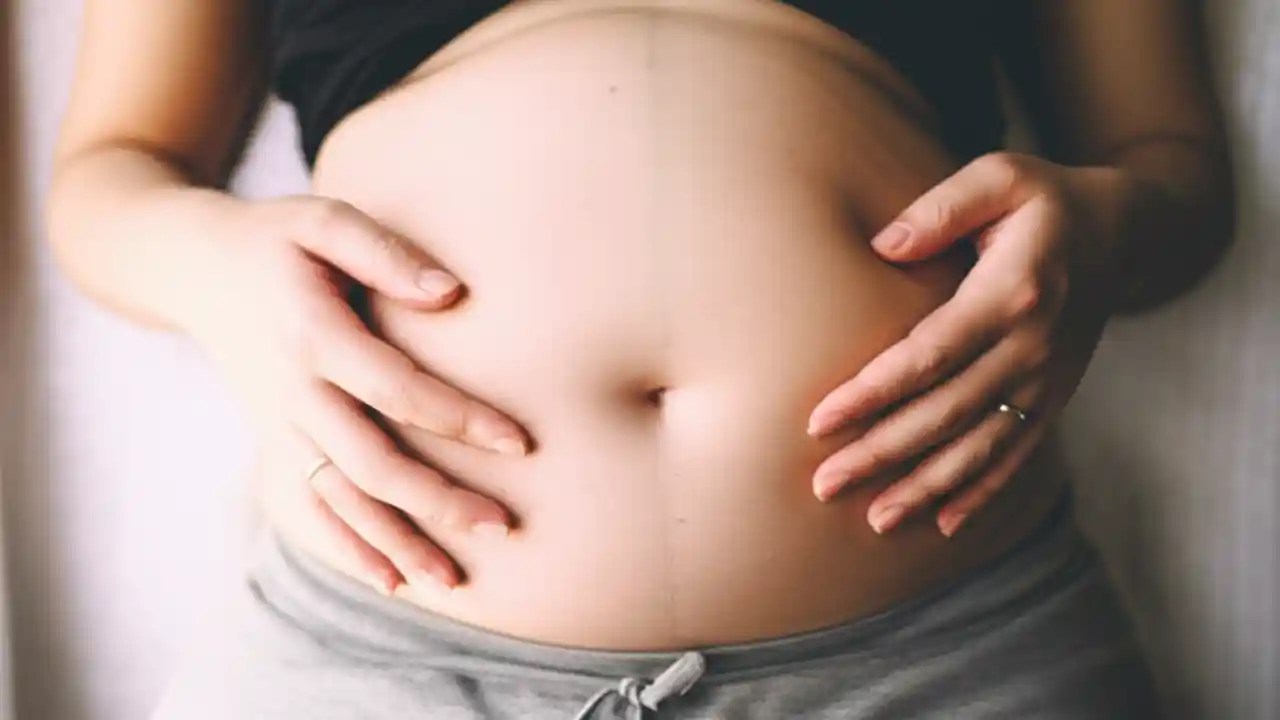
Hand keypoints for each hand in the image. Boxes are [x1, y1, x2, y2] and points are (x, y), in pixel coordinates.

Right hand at [182, 195, 529, 591]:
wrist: (195, 268)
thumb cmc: (277, 239)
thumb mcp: (323, 221)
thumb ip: (385, 253)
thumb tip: (453, 294)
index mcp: (311, 337)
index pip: (396, 390)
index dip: (458, 419)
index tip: (518, 443)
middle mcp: (293, 393)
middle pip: (371, 463)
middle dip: (439, 501)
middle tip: (502, 525)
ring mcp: (278, 428)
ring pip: (340, 501)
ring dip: (397, 543)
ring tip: (454, 580)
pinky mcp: (272, 446)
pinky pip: (306, 511)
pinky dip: (345, 549)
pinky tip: (390, 581)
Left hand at [807, 152, 1136, 535]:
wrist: (1126, 232)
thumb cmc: (1043, 199)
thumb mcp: (999, 176)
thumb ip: (940, 207)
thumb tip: (882, 244)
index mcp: (1010, 294)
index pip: (928, 356)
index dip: (872, 393)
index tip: (819, 421)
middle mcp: (1033, 347)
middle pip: (945, 415)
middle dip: (881, 454)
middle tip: (824, 484)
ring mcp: (1048, 380)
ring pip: (979, 448)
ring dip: (924, 488)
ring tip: (874, 520)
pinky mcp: (1055, 398)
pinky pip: (1016, 456)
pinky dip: (981, 494)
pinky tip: (942, 524)